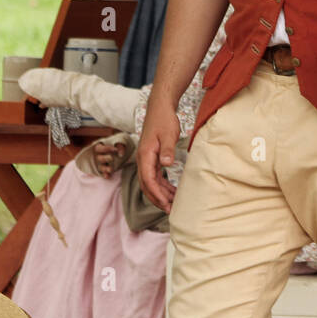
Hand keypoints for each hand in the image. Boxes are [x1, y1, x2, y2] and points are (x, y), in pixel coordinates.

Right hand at [93, 140, 127, 177]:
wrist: (119, 154)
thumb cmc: (117, 147)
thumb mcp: (119, 144)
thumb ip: (120, 146)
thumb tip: (121, 154)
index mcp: (99, 148)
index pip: (100, 148)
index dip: (107, 149)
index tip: (115, 150)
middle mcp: (98, 157)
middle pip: (99, 158)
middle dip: (105, 159)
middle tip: (112, 158)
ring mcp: (100, 164)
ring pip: (100, 167)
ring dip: (105, 169)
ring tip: (111, 169)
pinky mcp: (103, 171)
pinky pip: (103, 174)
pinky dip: (105, 175)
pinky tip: (108, 176)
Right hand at [137, 95, 182, 212]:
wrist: (160, 108)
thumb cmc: (164, 120)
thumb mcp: (168, 135)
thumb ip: (168, 150)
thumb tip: (167, 164)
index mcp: (145, 155)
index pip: (148, 180)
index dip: (157, 195)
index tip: (167, 205)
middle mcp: (143, 159)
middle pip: (147, 185)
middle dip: (157, 199)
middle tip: (170, 210)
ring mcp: (146, 159)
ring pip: (150, 182)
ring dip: (161, 193)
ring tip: (174, 202)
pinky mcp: (151, 157)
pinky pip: (155, 176)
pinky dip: (162, 185)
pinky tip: (172, 190)